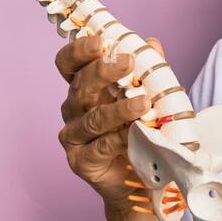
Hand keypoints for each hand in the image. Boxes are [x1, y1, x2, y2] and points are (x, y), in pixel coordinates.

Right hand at [55, 34, 165, 220]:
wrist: (144, 180)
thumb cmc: (142, 132)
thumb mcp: (150, 98)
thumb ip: (149, 72)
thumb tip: (152, 43)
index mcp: (86, 89)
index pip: (70, 64)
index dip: (79, 50)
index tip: (100, 41)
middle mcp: (75, 109)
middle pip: (79, 86)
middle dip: (102, 72)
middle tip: (127, 63)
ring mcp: (75, 137)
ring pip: (92, 118)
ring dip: (118, 110)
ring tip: (143, 103)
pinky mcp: (81, 162)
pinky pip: (99, 147)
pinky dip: (119, 140)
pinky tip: (135, 134)